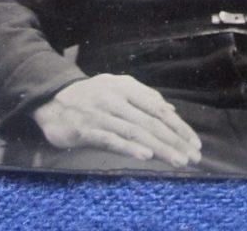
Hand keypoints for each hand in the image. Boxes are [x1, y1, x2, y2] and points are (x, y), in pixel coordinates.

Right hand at [32, 73, 201, 167]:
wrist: (52, 98)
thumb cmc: (91, 95)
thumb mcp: (118, 88)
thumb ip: (144, 98)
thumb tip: (170, 109)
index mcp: (127, 87)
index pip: (158, 107)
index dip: (178, 125)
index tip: (194, 142)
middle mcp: (116, 98)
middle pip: (151, 121)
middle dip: (175, 140)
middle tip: (192, 156)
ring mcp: (101, 113)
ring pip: (135, 131)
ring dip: (159, 147)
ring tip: (177, 160)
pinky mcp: (86, 129)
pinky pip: (111, 139)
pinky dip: (129, 147)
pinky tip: (145, 156)